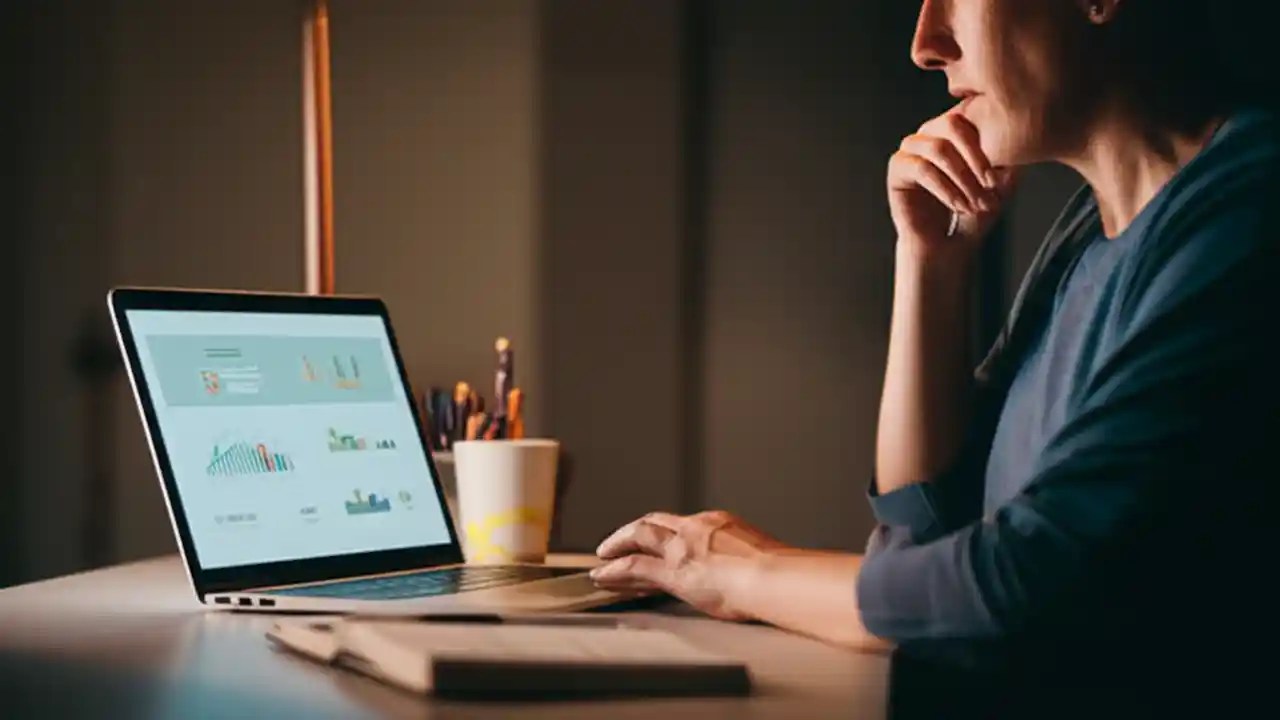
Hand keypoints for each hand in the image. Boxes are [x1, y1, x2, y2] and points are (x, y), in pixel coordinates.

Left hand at [592, 511, 788, 620]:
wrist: (773, 577)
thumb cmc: (779, 573)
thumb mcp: (763, 555)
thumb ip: (749, 559)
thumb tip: (757, 571)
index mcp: (720, 523)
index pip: (682, 525)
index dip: (666, 533)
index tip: (659, 541)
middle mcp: (695, 528)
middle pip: (654, 523)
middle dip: (633, 531)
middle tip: (618, 541)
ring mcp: (681, 548)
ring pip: (638, 538)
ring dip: (617, 547)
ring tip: (602, 559)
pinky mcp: (672, 571)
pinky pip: (634, 567)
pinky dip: (614, 571)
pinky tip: (602, 577)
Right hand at [887, 104, 1016, 256]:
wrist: (945, 248)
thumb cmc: (972, 216)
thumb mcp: (999, 187)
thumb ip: (1008, 164)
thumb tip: (1017, 146)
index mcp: (956, 130)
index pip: (973, 116)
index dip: (989, 142)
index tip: (1001, 176)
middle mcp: (931, 133)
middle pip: (953, 124)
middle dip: (976, 157)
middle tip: (990, 185)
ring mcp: (912, 148)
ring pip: (939, 148)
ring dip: (962, 178)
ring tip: (976, 202)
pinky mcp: (897, 167)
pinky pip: (922, 169)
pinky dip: (945, 189)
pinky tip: (958, 206)